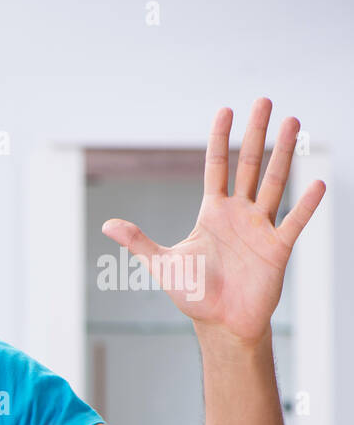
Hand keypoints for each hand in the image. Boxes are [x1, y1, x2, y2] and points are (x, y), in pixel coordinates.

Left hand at [100, 97, 325, 347]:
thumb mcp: (161, 264)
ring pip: (274, 183)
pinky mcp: (277, 248)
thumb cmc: (192, 294)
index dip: (220, 138)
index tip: (226, 110)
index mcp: (212, 213)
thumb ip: (137, 241)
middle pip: (248, 165)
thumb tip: (106, 224)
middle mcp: (239, 214)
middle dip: (256, 133)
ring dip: (284, 154)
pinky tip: (317, 183)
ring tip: (294, 121)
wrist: (220, 324)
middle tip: (265, 101)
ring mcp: (260, 228)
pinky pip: (294, 221)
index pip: (216, 166)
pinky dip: (305, 204)